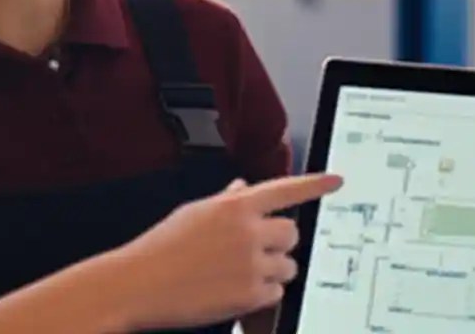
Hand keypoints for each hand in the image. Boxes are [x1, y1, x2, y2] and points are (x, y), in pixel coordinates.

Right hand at [113, 173, 342, 331]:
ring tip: (240, 273)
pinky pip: (276, 292)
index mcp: (234, 206)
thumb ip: (226, 201)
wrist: (137, 284)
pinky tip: (236, 291)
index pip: (285, 189)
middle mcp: (248, 231)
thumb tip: (244, 188)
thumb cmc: (160, 248)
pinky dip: (263, 293)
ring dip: (273, 270)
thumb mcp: (193, 213)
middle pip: (293, 233)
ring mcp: (251, 263)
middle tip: (256, 251)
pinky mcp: (250, 294)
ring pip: (289, 265)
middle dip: (279, 243)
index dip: (315, 184)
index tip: (337, 181)